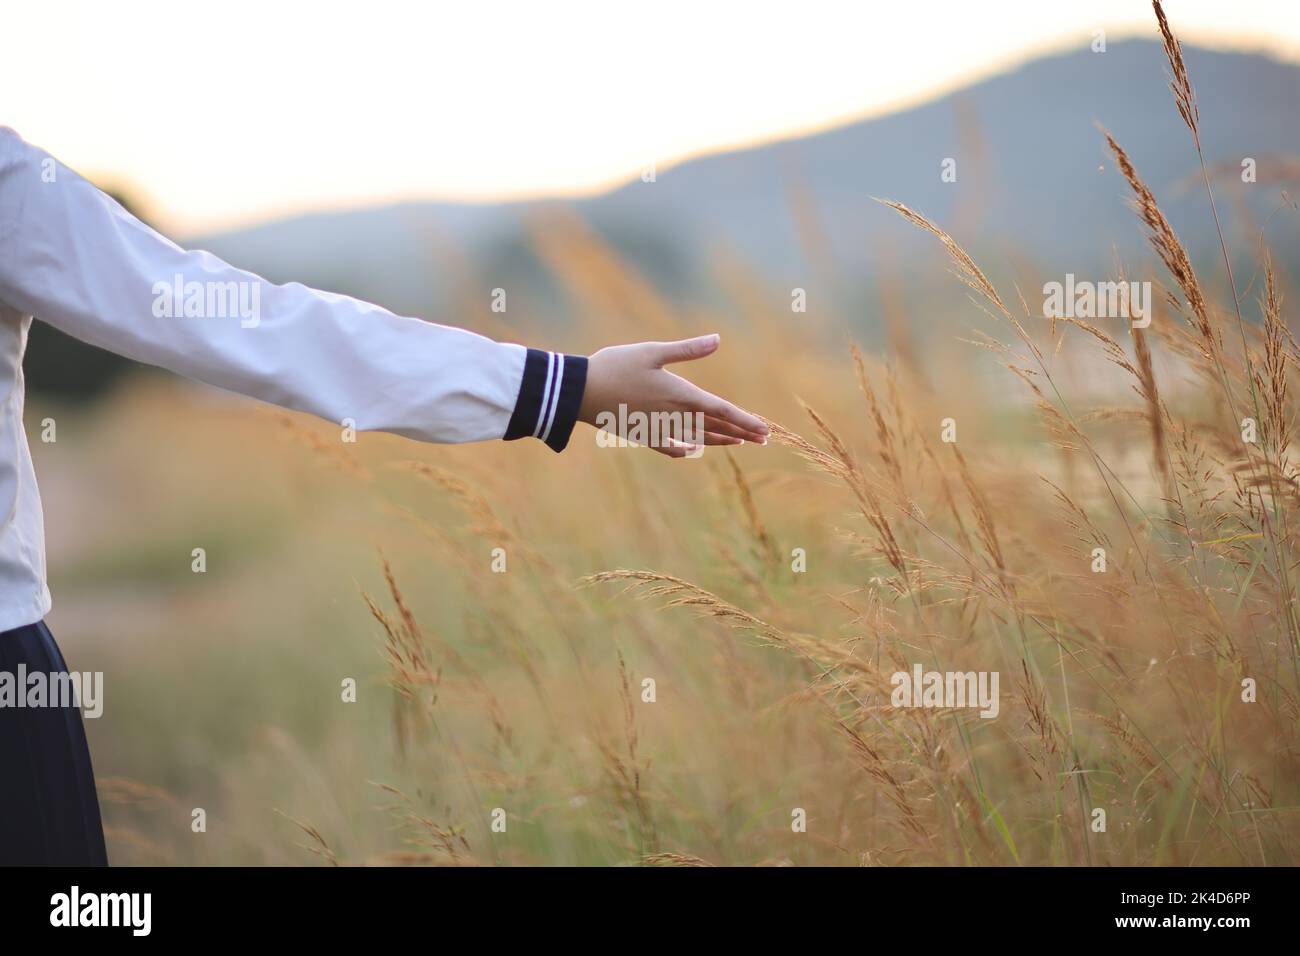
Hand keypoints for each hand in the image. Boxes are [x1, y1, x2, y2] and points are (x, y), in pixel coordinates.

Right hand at [578, 334, 767, 457]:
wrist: (581, 391)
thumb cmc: (616, 365)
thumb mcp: (653, 351)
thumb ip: (687, 349)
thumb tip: (718, 339)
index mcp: (681, 394)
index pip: (722, 411)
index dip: (745, 420)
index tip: (764, 430)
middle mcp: (674, 415)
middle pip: (715, 427)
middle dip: (740, 432)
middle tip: (762, 439)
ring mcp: (659, 428)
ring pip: (697, 437)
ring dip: (719, 440)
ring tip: (738, 442)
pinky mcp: (643, 435)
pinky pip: (670, 447)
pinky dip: (685, 449)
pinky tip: (692, 451)